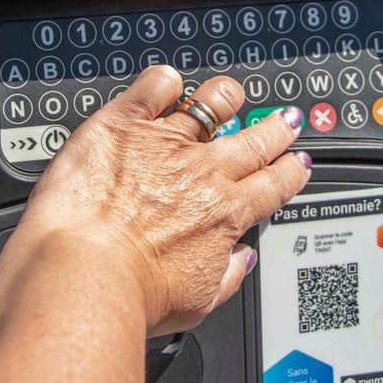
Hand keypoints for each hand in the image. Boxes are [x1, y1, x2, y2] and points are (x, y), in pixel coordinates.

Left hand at [17, 64, 310, 335]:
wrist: (86, 270)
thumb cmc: (134, 295)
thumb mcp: (196, 303)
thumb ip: (227, 276)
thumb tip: (240, 259)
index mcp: (225, 213)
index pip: (273, 185)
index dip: (290, 170)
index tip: (296, 162)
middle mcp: (203, 171)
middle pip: (254, 139)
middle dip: (275, 127)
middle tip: (284, 120)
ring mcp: (165, 141)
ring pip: (210, 103)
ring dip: (224, 96)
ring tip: (227, 94)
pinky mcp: (125, 123)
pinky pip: (156, 85)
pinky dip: (165, 79)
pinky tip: (166, 82)